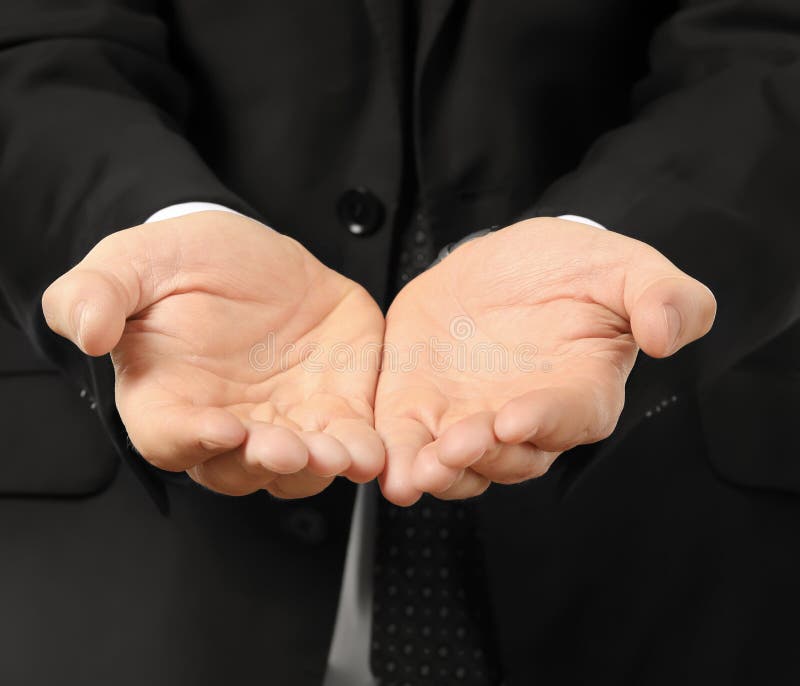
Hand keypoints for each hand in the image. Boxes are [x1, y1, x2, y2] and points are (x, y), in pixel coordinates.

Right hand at [42, 211, 384, 497]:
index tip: (220, 427)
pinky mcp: (335, 404)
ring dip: (321, 466)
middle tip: (288, 448)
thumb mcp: (134, 263)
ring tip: (340, 453)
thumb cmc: (186, 263)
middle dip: (268, 462)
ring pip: (301, 467)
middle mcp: (228, 423)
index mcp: (169, 400)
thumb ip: (98, 293)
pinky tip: (376, 448)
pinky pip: (351, 438)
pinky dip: (364, 449)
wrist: (253, 252)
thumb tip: (86, 332)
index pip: (172, 437)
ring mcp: (286, 419)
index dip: (194, 439)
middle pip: (243, 468)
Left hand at [375, 217, 715, 504]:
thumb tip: (669, 335)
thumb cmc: (573, 270)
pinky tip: (382, 463)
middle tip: (456, 447)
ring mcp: (469, 418)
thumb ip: (661, 296)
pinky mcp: (421, 407)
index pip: (571, 418)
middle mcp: (525, 418)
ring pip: (458, 463)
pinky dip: (396, 455)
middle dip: (483, 455)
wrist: (505, 262)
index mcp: (580, 391)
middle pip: (510, 456)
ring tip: (416, 471)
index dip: (545, 421)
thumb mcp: (624, 266)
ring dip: (437, 472)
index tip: (515, 419)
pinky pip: (408, 440)